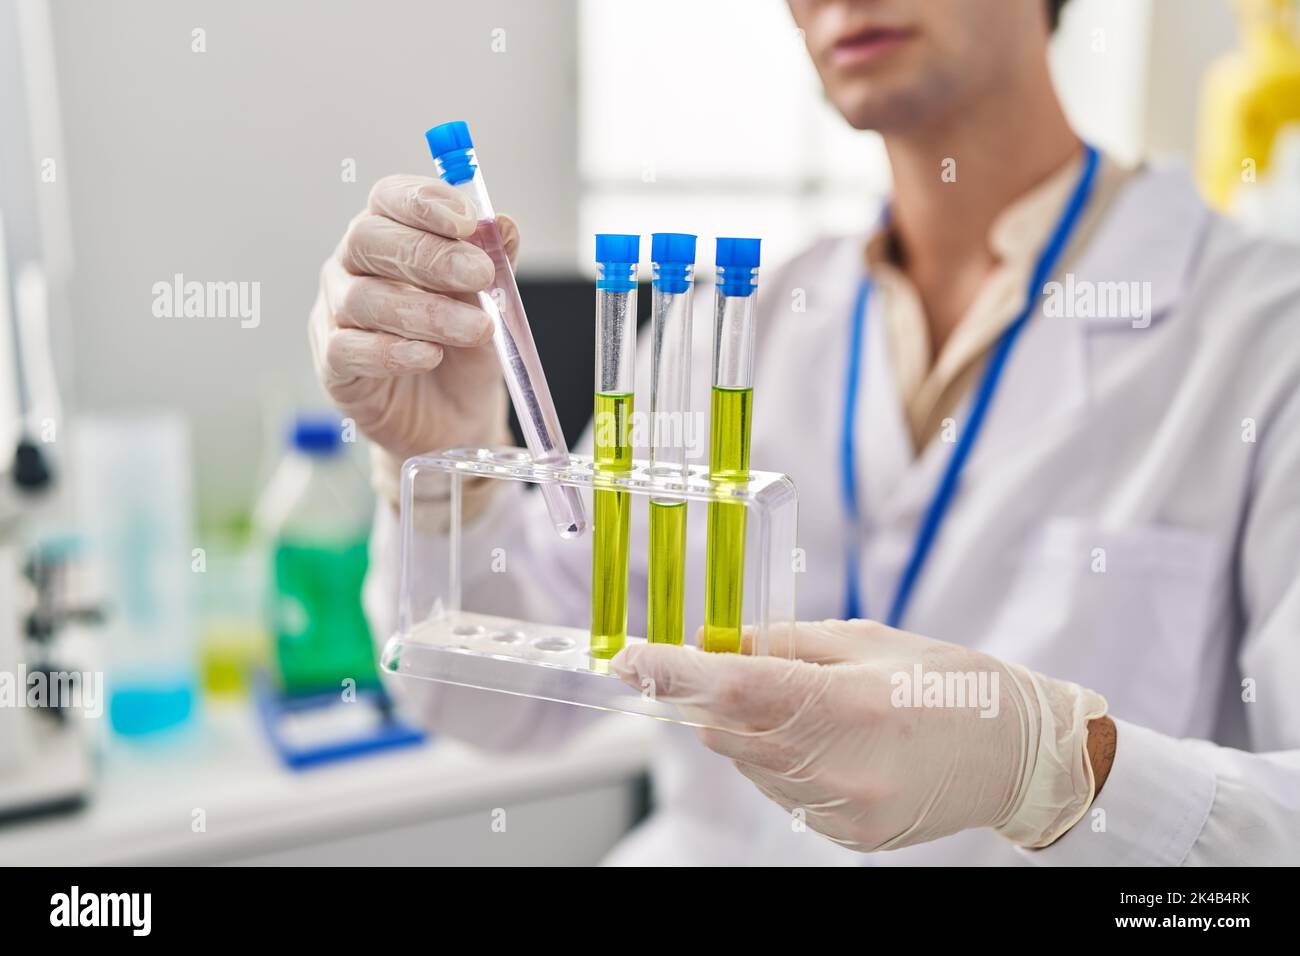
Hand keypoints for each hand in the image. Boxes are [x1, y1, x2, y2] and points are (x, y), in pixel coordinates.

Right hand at [308, 175, 516, 504]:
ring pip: (363, 298)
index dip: (424, 203)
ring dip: (426, 312)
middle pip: (368, 240)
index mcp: (389, 236)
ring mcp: (335, 315)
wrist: (454, 419)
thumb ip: (494, 263)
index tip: (468, 221)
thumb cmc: (463, 351)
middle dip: (428, 255)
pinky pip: (349, 349)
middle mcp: (351, 267)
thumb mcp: (490, 305)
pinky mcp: (333, 365)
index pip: (389, 198)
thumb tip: (503, 225)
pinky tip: (428, 356)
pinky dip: (392, 352)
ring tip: (476, 328)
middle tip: (479, 275)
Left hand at [612, 619, 1108, 851]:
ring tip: (798, 703)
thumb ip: (784, 643)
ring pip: (747, 764)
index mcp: (852, 705)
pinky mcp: (845, 834)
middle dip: (707, 696)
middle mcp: (841, 767)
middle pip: (729, 731)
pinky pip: (779, 791)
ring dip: (745, 729)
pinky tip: (818, 740)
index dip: (674, 672)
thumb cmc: (951, 683)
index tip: (630, 658)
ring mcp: (842, 809)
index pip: (736, 689)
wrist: (1018, 757)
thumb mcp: (870, 640)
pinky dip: (776, 760)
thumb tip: (714, 643)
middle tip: (706, 665)